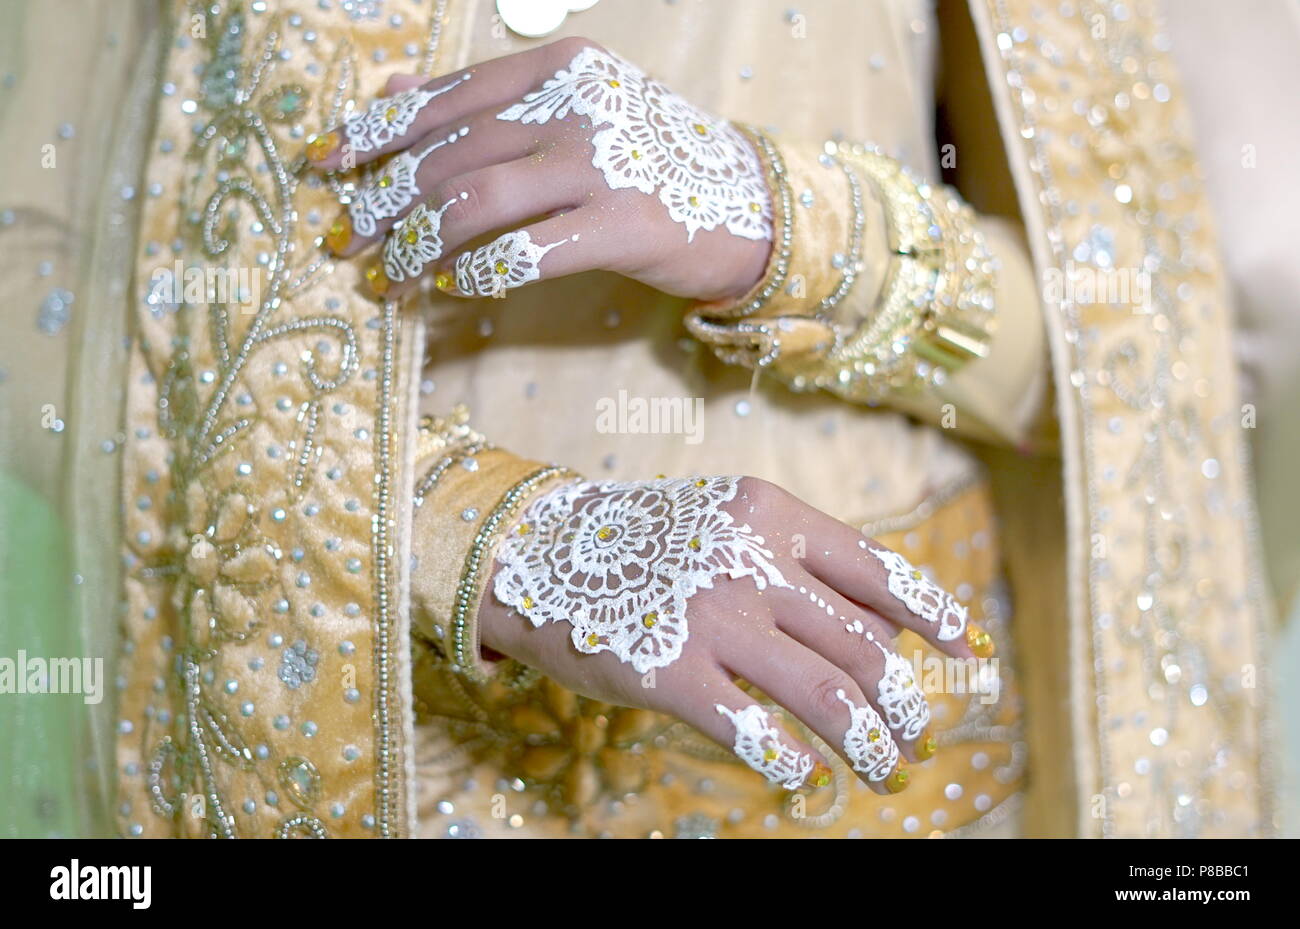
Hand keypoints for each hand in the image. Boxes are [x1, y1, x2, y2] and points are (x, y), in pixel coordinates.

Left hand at [307, 37, 772, 301]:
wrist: (753, 202)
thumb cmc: (651, 158)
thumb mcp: (574, 108)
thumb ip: (489, 99)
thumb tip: (394, 87)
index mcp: (559, 67)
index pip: (445, 96)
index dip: (376, 129)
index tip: (325, 162)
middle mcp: (576, 106)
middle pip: (449, 154)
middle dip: (382, 202)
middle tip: (344, 241)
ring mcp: (603, 165)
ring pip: (474, 203)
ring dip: (415, 246)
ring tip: (385, 277)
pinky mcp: (624, 226)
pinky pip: (526, 254)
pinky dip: (477, 274)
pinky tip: (451, 289)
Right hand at [476, 475, 995, 793]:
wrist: (537, 554)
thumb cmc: (648, 545)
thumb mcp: (728, 524)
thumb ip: (803, 564)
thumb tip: (889, 630)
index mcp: (772, 516)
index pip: (879, 569)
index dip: (933, 615)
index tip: (962, 654)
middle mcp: (751, 562)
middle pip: (862, 647)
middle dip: (901, 705)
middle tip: (912, 740)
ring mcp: (712, 619)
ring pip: (826, 695)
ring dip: (870, 745)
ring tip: (885, 772)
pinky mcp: (669, 673)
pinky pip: (754, 730)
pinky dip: (793, 761)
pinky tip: (806, 778)